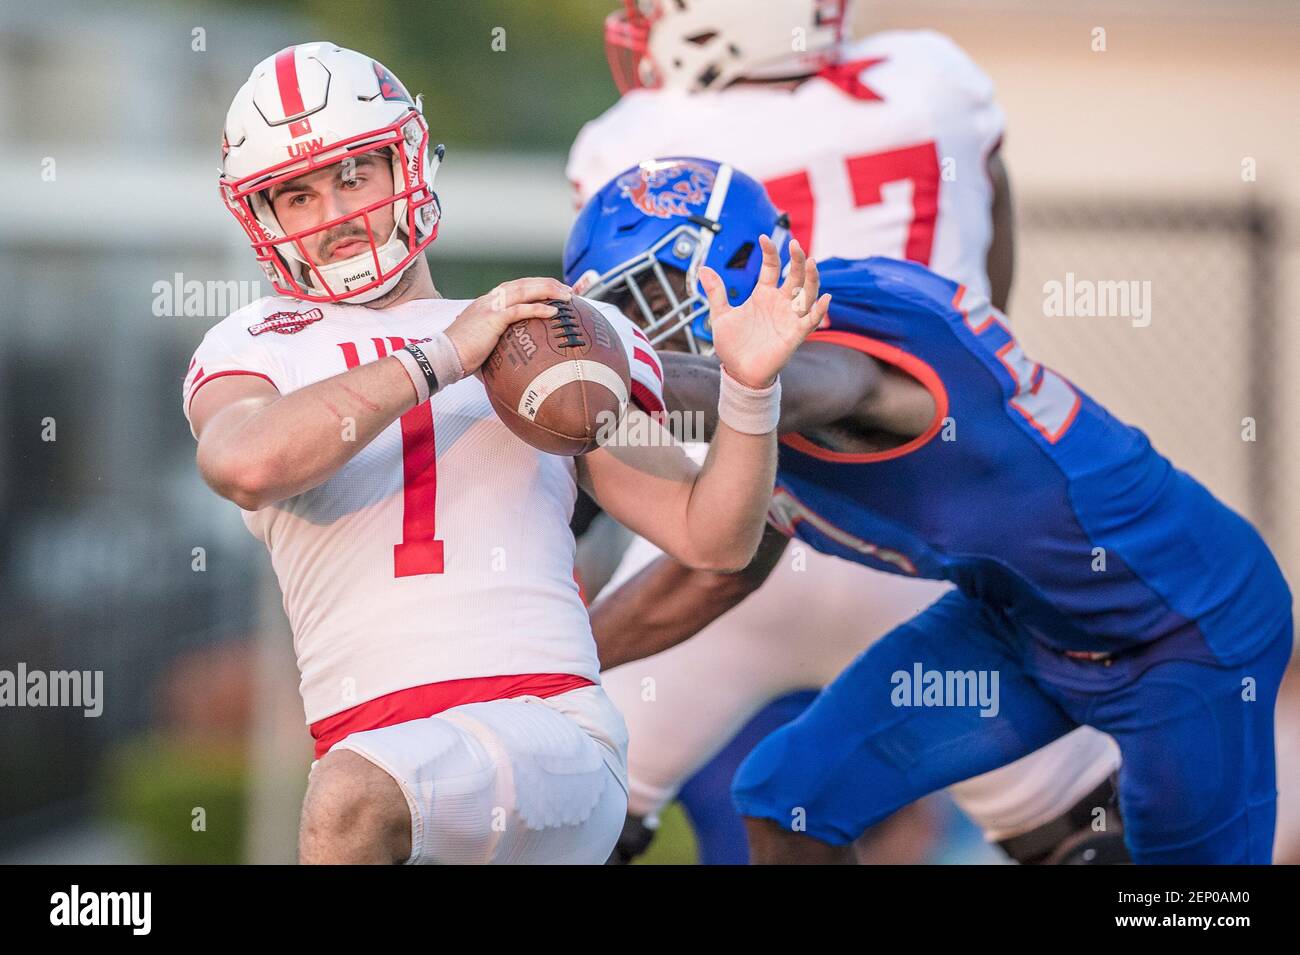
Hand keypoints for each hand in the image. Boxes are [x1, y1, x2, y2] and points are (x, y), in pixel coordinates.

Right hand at [444, 277, 572, 374]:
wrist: (443, 357)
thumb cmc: (460, 355)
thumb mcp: (481, 343)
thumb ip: (495, 342)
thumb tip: (510, 359)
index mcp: (487, 303)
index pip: (515, 287)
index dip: (535, 286)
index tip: (553, 290)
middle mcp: (489, 300)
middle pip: (523, 284)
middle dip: (547, 283)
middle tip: (567, 289)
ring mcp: (490, 307)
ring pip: (524, 291)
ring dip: (548, 291)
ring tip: (566, 295)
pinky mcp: (492, 319)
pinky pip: (520, 310)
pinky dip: (538, 309)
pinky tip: (554, 312)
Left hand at [703, 236, 829, 388]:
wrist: (739, 372)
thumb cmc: (733, 346)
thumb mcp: (721, 316)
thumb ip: (716, 292)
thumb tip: (703, 268)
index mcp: (763, 294)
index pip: (773, 267)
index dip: (770, 251)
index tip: (764, 237)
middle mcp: (780, 302)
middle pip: (795, 275)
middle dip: (798, 259)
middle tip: (796, 244)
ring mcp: (789, 317)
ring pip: (807, 293)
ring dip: (812, 278)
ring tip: (812, 263)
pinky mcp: (795, 334)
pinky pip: (811, 320)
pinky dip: (820, 309)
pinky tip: (824, 298)